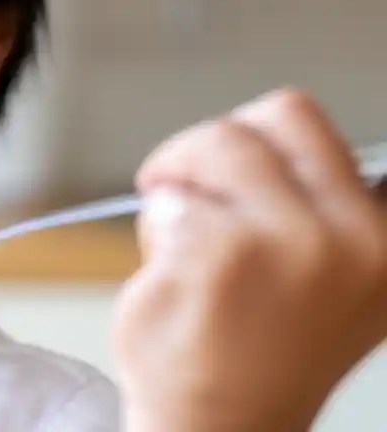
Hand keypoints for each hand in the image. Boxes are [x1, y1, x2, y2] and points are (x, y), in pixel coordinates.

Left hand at [114, 88, 386, 431]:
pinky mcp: (222, 254)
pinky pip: (169, 203)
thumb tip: (270, 136)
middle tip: (181, 182)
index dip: (259, 142)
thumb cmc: (257, 351)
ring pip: (214, 145)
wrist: (219, 427)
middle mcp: (354, 237)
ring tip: (179, 239)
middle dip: (211, 144)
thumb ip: (321, 208)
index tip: (238, 174)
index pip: (312, 128)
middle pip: (268, 116)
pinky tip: (173, 279)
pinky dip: (155, 233)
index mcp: (383, 237)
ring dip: (178, 185)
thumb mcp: (331, 277)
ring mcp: (291, 242)